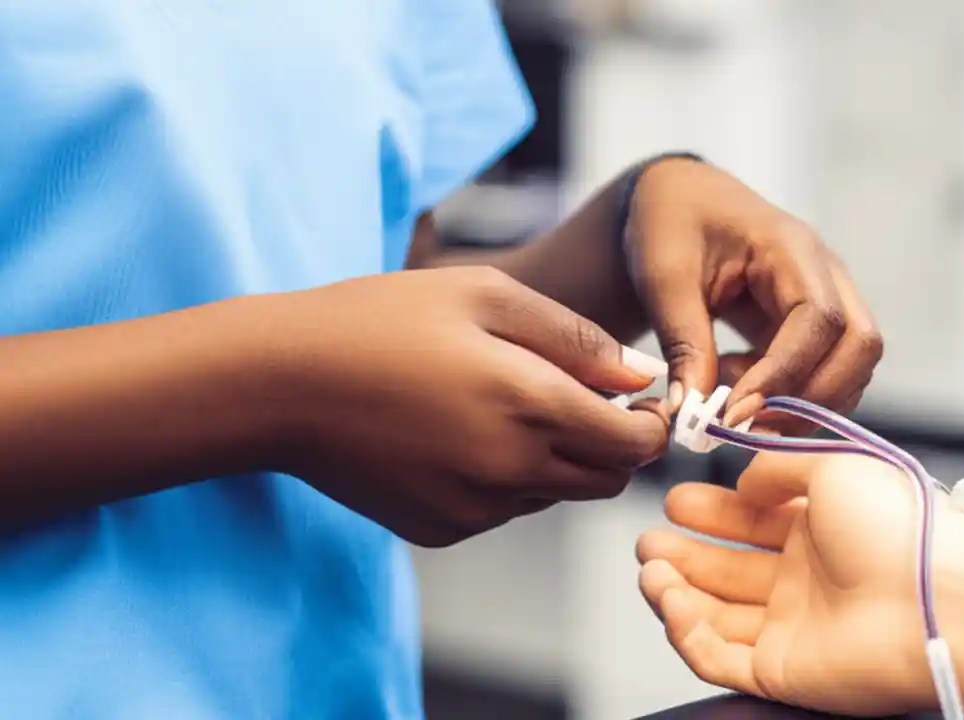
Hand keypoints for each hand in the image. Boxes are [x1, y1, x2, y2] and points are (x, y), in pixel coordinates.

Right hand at [276, 267, 669, 546]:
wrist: (279, 384)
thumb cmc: (381, 320)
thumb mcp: (485, 295)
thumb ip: (575, 337)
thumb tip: (640, 376)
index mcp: (530, 405)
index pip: (637, 444)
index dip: (653, 424)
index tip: (640, 400)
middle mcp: (511, 470)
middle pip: (608, 480)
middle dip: (614, 445)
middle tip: (585, 399)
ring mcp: (475, 509)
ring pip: (557, 495)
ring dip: (558, 459)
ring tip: (504, 403)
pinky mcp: (442, 528)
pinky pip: (505, 510)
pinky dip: (508, 479)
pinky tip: (462, 433)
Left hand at [624, 159, 882, 430]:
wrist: (680, 202)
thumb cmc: (671, 224)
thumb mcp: (664, 278)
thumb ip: (683, 342)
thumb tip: (692, 411)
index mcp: (792, 248)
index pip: (820, 318)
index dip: (787, 373)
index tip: (738, 412)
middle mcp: (825, 274)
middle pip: (860, 346)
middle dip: (813, 398)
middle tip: (747, 425)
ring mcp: (829, 300)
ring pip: (853, 368)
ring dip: (803, 403)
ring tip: (733, 398)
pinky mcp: (816, 328)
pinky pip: (828, 374)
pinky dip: (792, 398)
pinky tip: (740, 387)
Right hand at [636, 453, 963, 715]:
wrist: (939, 600)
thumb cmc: (902, 529)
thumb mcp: (834, 464)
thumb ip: (778, 465)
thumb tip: (743, 479)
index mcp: (822, 533)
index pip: (751, 525)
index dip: (711, 514)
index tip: (676, 501)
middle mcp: (807, 583)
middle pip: (726, 573)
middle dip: (682, 556)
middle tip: (649, 541)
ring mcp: (794, 629)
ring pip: (715, 618)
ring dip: (675, 593)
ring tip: (650, 570)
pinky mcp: (783, 672)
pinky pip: (719, 658)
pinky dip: (686, 634)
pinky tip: (670, 602)